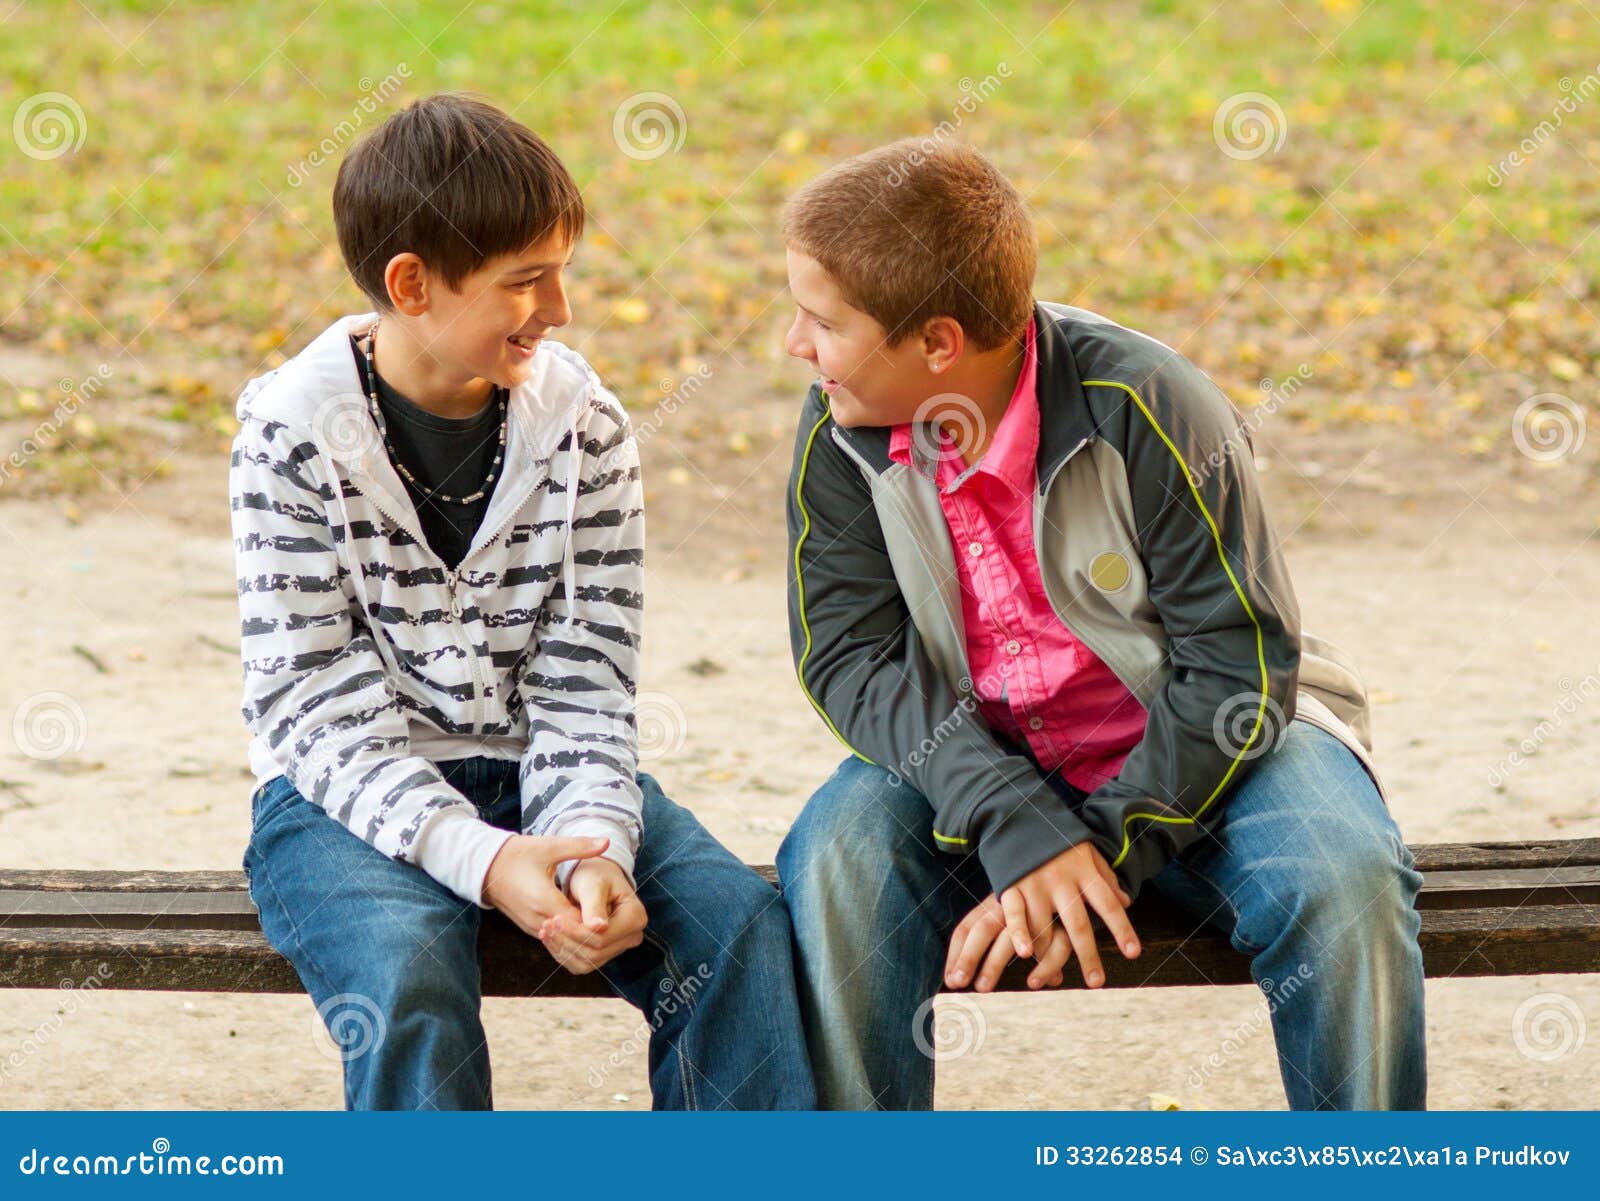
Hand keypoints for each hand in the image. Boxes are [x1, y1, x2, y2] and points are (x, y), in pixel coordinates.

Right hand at [481, 833, 609, 944]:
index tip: (617, 914)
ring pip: (565, 942)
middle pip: (573, 937)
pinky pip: (556, 939)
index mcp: (543, 901)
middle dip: (594, 932)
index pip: (578, 924)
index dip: (598, 921)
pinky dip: (572, 936)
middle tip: (618, 925)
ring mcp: (533, 927)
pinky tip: (587, 927)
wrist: (484, 866)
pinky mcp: (531, 928)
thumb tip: (607, 841)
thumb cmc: (516, 854)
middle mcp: (537, 920)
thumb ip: (579, 846)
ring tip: (607, 927)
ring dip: (584, 936)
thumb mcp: (548, 846)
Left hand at [538, 857, 646, 974]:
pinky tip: (551, 938)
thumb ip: (595, 906)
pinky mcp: (604, 955)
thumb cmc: (596, 876)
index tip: (556, 919)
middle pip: (595, 953)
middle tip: (546, 925)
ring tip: (545, 931)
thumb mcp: (593, 884)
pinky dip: (563, 953)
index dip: (577, 932)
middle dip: (567, 941)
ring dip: (562, 950)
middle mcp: (631, 937)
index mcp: (636, 917)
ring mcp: (618, 948)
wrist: (595, 881)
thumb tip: (598, 928)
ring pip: (587, 963)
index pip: (603, 937)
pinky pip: (581, 964)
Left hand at [945, 895, 1077, 990]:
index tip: (950, 980)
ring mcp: (1035, 903)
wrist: (1063, 854)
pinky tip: (1037, 982)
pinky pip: (1051, 940)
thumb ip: (996, 938)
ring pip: (1010, 935)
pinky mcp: (1062, 913)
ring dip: (996, 962)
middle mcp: (1010, 901)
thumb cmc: (1035, 892)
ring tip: (984, 988)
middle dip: (969, 957)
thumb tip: (968, 971)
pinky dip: (1044, 962)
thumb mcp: (1011, 908)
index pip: (967, 927)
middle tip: (962, 984)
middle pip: (983, 928)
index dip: (957, 954)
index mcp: (993, 902)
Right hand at [997, 842, 1140, 988]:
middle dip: (1088, 954)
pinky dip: (1019, 934)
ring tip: (1052, 981)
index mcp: (1084, 871)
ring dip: (1048, 954)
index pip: (1108, 904)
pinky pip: (1015, 914)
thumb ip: (1105, 877)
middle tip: (1097, 982)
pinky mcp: (1012, 885)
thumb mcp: (1088, 851)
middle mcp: (1062, 880)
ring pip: (1045, 925)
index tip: (1133, 953)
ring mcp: (1035, 884)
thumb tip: (1127, 901)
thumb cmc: (1059, 838)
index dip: (1121, 929)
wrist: (1020, 814)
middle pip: (1078, 923)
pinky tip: (1024, 955)